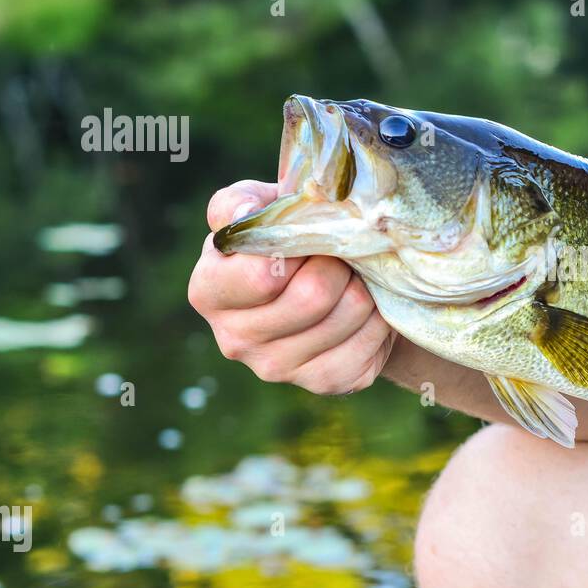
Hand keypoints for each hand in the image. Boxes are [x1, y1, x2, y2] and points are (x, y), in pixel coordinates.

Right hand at [187, 180, 395, 394]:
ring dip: (363, 286)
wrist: (328, 286)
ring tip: (353, 276)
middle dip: (339, 264)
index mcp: (209, 292)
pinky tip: (366, 307)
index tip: (307, 236)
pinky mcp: (323, 382)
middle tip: (341, 254)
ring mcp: (277, 368)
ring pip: (348, 313)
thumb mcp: (259, 211)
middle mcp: (234, 339)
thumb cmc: (286, 240)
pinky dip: (378, 317)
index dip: (298, 247)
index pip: (261, 275)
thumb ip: (239, 204)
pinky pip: (369, 342)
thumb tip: (243, 213)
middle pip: (313, 295)